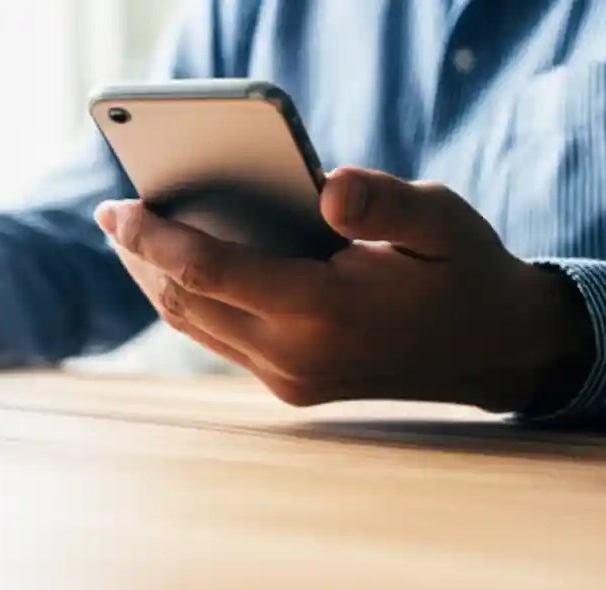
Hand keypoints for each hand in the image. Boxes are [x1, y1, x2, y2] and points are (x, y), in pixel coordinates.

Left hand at [96, 167, 594, 412]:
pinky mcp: (289, 386)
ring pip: (193, 326)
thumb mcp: (443, 220)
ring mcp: (288, 379)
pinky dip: (187, 301)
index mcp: (325, 313)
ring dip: (155, 282)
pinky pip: (216, 339)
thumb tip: (325, 189)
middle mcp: (295, 357)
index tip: (118, 207)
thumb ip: (384, 203)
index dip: (155, 237)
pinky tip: (177, 270)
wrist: (494, 352)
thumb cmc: (464, 272)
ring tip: (130, 238)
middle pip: (185, 303)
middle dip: (140, 256)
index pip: (210, 271)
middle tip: (111, 213)